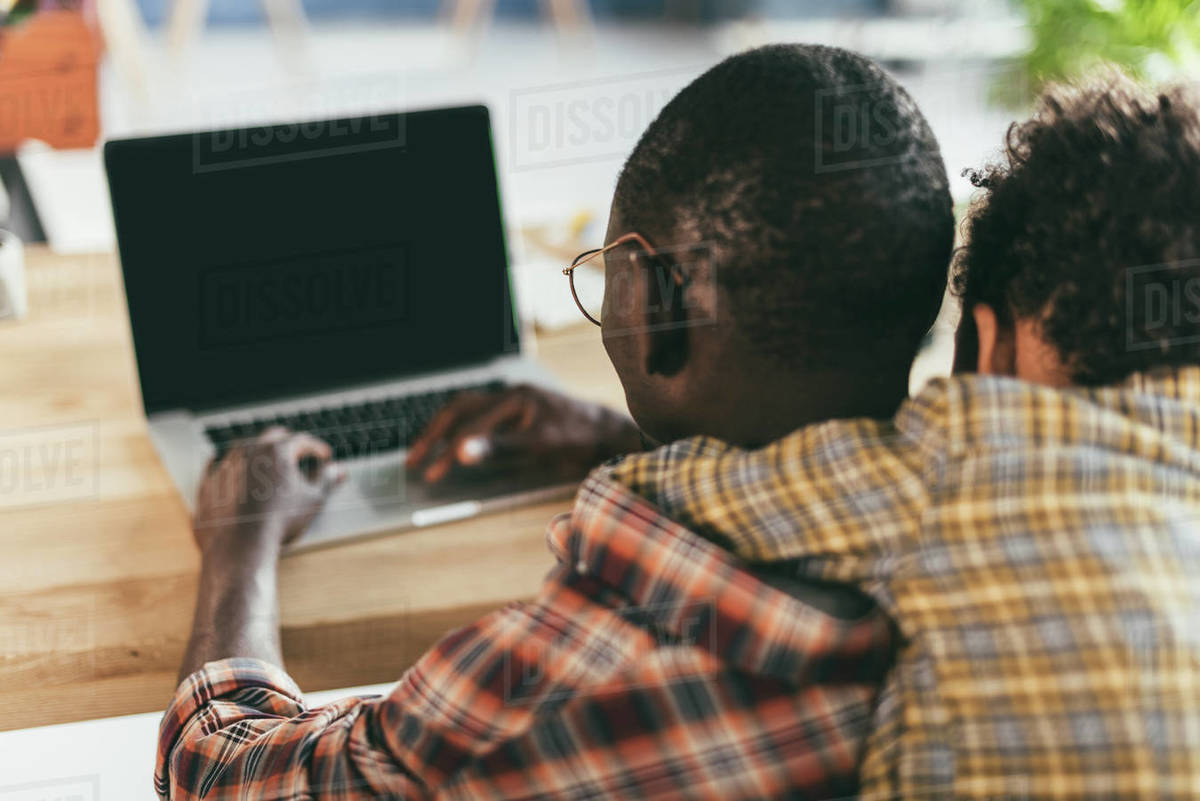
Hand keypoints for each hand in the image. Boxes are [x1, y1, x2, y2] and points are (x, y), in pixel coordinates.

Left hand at [193, 427, 345, 553]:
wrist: (240, 546)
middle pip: (271, 436)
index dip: (316, 447)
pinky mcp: (209, 483)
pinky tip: (226, 467)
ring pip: (242, 448)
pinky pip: (215, 467)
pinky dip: (224, 465)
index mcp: (277, 451)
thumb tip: (339, 470)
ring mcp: (226, 466)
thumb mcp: (313, 500)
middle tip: (295, 449)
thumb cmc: (279, 522)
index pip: (301, 440)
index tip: (323, 455)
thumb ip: (328, 480)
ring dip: (256, 451)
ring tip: (264, 458)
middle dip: (286, 441)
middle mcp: (249, 452)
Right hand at [406, 384, 643, 483]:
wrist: (607, 433)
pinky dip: (458, 428)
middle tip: (413, 459)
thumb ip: (500, 448)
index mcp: (514, 398)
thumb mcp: (541, 446)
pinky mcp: (515, 410)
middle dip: (432, 434)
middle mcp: (510, 394)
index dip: (447, 451)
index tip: (431, 473)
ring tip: (422, 451)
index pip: (470, 427)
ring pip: (465, 408)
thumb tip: (462, 451)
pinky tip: (451, 442)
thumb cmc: (579, 439)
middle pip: (458, 408)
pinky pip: (477, 414)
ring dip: (441, 428)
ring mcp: (512, 400)